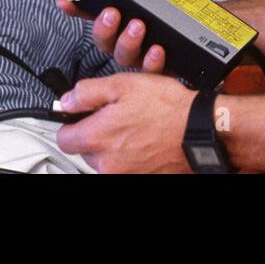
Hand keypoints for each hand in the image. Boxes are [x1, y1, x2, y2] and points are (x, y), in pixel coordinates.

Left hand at [55, 72, 194, 172]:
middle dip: (95, 134)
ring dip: (112, 147)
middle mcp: (107, 163)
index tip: (82, 115)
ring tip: (133, 127)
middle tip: (115, 117)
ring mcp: (124, 175)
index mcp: (97, 138)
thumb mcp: (122, 85)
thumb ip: (88, 92)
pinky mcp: (140, 179)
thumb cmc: (167, 108)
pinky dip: (129, 157)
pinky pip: (124, 168)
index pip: (64, 138)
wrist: (200, 130)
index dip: (72, 122)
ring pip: (104, 160)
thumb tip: (68, 100)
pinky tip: (143, 141)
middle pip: (84, 150)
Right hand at [56, 0, 167, 72]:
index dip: (75, 10)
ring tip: (137, 26)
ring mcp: (141, 57)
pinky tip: (157, 50)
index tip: (67, 1)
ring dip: (127, 42)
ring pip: (126, 56)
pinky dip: (153, 62)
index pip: (89, 15)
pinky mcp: (160, 68)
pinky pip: (152, 70)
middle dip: (104, 28)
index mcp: (117, 24)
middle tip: (111, 14)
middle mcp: (125, 43)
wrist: (196, 37)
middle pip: (105, 41)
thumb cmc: (170, 13)